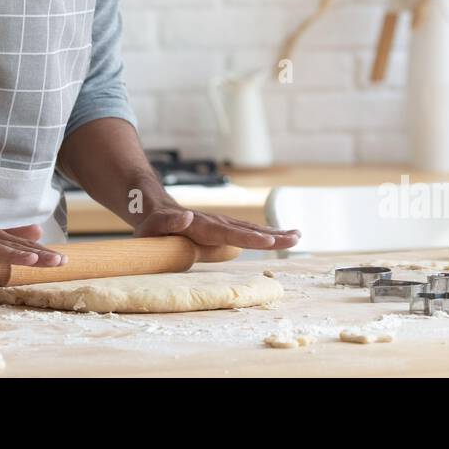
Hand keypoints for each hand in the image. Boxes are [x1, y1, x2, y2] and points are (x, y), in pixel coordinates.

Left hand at [132, 205, 299, 250]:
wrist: (153, 207)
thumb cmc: (150, 223)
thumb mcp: (151, 225)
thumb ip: (168, 222)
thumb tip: (187, 217)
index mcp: (199, 225)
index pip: (227, 233)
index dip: (248, 238)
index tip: (267, 241)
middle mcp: (214, 222)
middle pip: (246, 230)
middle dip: (271, 236)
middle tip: (295, 238)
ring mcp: (220, 224)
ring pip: (250, 229)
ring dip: (274, 234)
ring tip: (298, 236)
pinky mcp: (223, 228)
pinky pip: (247, 231)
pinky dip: (266, 234)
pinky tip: (284, 237)